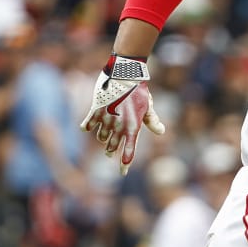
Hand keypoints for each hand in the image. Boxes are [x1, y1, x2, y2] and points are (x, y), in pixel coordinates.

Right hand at [81, 54, 166, 173]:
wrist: (124, 74)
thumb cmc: (139, 90)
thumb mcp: (148, 106)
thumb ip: (152, 120)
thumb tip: (161, 132)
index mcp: (133, 128)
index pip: (129, 151)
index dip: (125, 163)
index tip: (123, 172)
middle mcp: (118, 127)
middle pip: (112, 147)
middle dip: (111, 151)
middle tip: (110, 153)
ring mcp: (106, 120)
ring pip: (101, 137)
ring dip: (103, 138)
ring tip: (104, 137)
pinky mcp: (96, 111)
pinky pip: (88, 124)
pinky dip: (87, 127)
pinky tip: (86, 128)